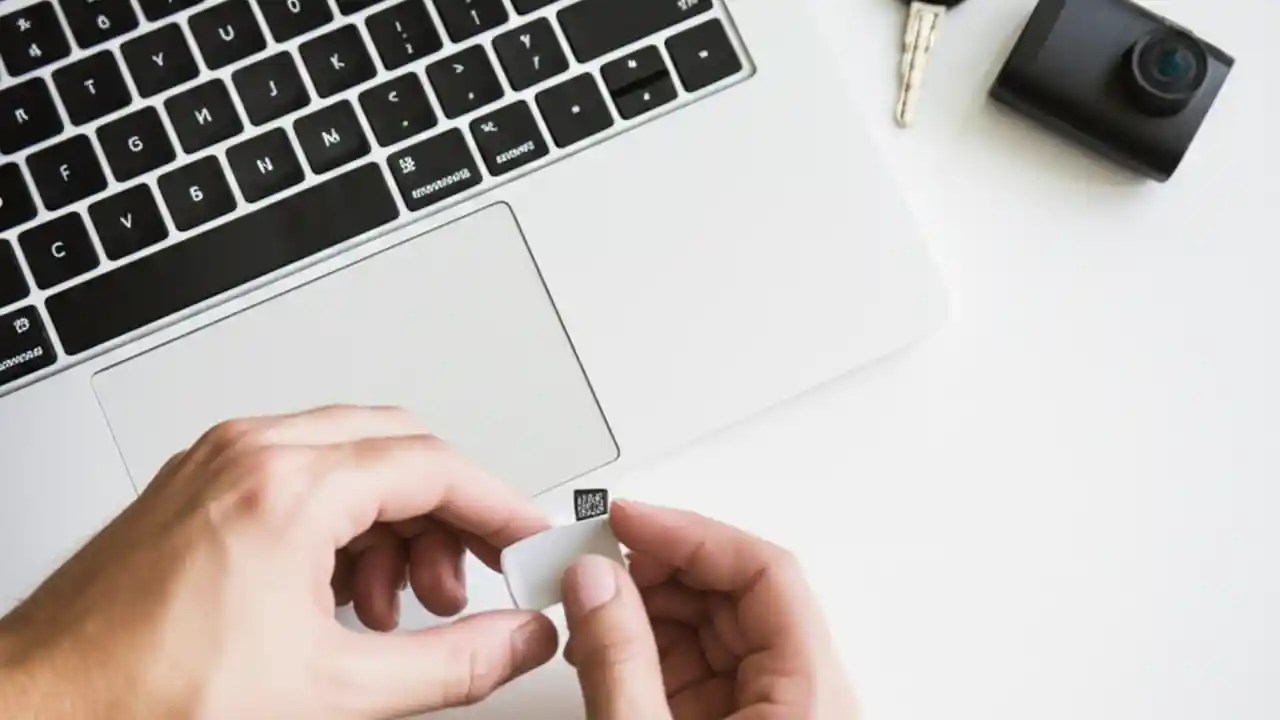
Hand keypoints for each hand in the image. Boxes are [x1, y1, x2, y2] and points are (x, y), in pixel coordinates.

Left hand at [0, 406, 557, 718]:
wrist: (41, 708)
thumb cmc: (145, 697)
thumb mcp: (329, 692)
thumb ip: (449, 663)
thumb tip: (516, 640)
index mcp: (287, 490)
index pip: (432, 466)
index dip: (498, 506)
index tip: (527, 538)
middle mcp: (250, 454)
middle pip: (396, 447)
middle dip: (448, 514)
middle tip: (473, 576)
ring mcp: (219, 463)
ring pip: (348, 457)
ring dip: (393, 524)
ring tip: (399, 606)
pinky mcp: (199, 484)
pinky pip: (300, 474)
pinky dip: (341, 524)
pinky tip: (343, 595)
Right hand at [560, 501, 855, 719]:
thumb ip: (619, 661)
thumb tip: (594, 582)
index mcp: (810, 695)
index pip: (766, 573)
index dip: (691, 535)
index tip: (628, 521)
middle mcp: (803, 699)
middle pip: (737, 596)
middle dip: (659, 572)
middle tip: (596, 564)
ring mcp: (773, 716)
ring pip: (714, 631)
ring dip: (647, 611)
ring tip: (591, 613)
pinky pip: (700, 671)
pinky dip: (648, 654)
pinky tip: (606, 651)